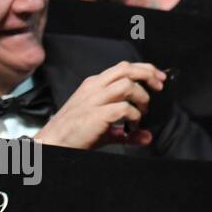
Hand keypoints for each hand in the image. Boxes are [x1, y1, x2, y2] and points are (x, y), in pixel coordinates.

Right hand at [35, 61, 165, 148]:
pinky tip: (133, 123)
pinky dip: (134, 115)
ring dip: (141, 97)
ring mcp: (93, 100)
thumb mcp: (105, 129)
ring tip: (143, 111)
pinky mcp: (95, 114)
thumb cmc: (75, 134)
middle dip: (148, 74)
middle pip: (126, 69)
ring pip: (127, 85)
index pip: (123, 67)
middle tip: (159, 87)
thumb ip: (126, 131)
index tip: (159, 78)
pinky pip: (123, 108)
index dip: (145, 69)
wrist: (51, 144)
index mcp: (94, 85)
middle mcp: (94, 88)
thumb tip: (146, 136)